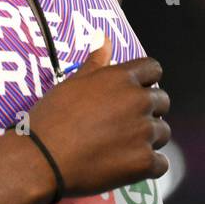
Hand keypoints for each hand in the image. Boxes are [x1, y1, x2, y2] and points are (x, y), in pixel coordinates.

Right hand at [18, 33, 170, 198]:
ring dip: (149, 139)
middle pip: (163, 101)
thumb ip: (96, 62)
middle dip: (149, 111)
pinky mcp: (144, 162)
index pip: (153, 69)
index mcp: (122, 78)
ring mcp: (144, 132)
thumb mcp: (72, 83)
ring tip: (121, 146)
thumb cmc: (52, 118)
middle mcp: (138, 101)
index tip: (132, 93)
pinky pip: (161, 163)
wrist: (42, 159)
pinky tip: (126, 166)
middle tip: (123, 124)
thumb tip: (103, 37)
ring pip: (163, 132)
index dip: (145, 81)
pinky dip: (148, 166)